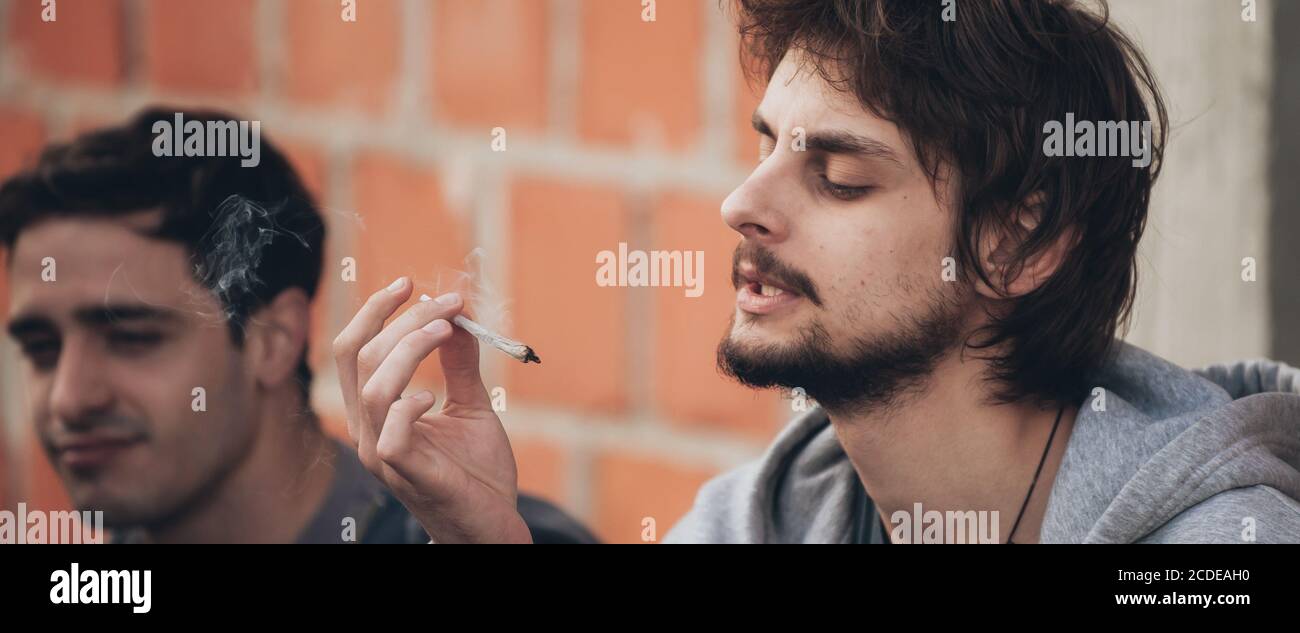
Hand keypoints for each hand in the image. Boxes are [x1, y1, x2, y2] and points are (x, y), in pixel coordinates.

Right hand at [333, 277, 531, 542]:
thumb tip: (457, 316)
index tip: (410, 285)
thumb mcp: (471, 406)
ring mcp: (381, 454)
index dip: (375, 312)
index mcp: (375, 411)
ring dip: (410, 349)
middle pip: (359, 357)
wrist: (492, 525)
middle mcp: (368, 429)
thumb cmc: (476, 472)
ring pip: (372, 388)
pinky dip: (408, 405)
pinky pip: (390, 433)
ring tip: (446, 331)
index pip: (353, 350)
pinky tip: (433, 396)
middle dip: (400, 320)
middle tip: (447, 303)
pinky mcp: (405, 473)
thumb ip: (459, 364)